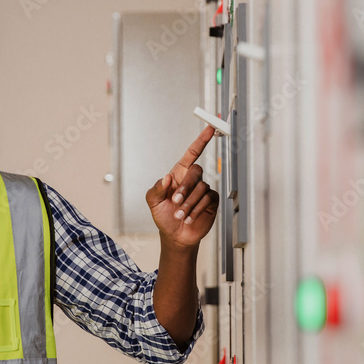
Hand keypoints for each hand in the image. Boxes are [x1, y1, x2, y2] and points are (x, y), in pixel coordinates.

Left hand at [146, 125, 219, 248]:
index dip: (201, 141)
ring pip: (201, 188)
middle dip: (186, 188)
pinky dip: (196, 209)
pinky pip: (207, 199)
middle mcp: (192, 180)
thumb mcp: (153, 201)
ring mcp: (202, 190)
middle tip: (176, 202)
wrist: (175, 235)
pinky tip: (189, 217)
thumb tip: (167, 177)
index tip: (209, 129)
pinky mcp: (210, 202)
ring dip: (189, 204)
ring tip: (180, 215)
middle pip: (196, 172)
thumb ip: (157, 188)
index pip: (192, 153)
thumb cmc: (163, 216)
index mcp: (178, 174)